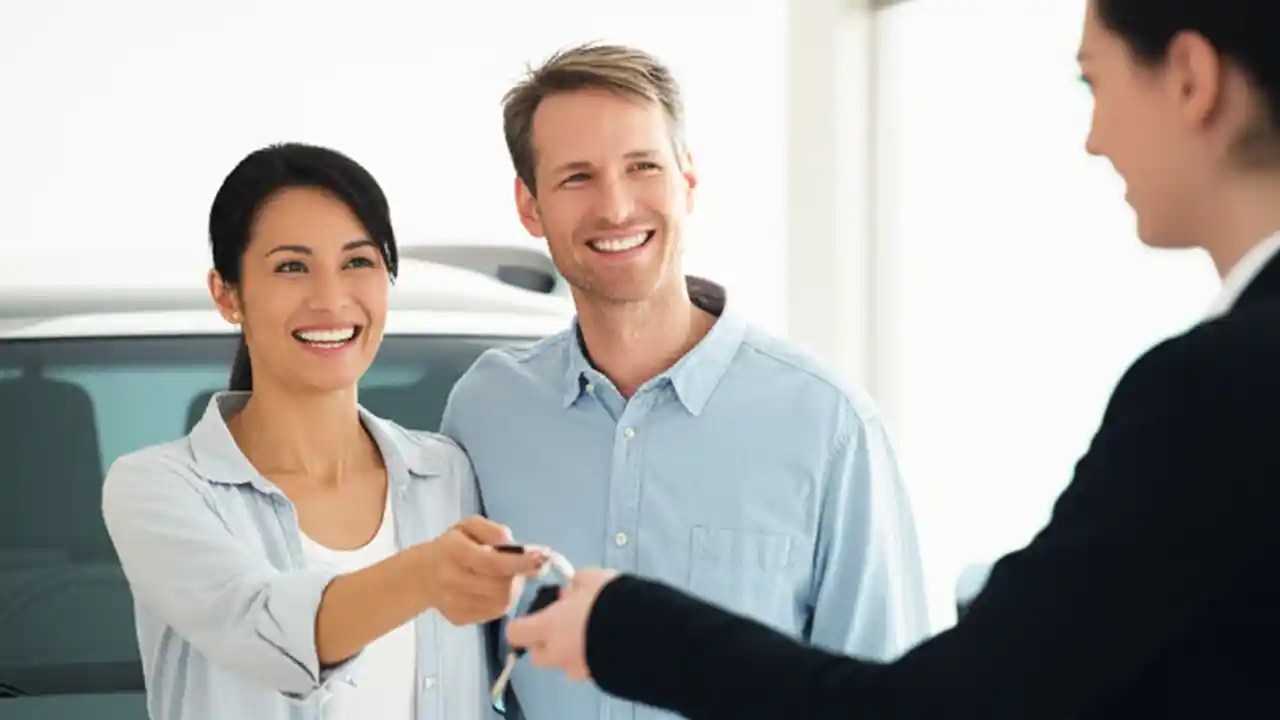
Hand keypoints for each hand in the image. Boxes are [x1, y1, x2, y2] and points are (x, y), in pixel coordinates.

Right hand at [418, 516, 546, 625]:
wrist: (422, 575)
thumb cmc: (452, 546)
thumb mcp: (469, 526)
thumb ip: (492, 530)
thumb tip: (512, 544)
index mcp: (454, 551)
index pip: (494, 562)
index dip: (521, 563)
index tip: (542, 559)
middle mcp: (451, 579)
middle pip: (500, 588)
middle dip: (518, 578)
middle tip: (520, 568)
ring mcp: (453, 603)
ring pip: (499, 604)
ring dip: (511, 591)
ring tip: (506, 578)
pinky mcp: (458, 618)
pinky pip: (492, 614)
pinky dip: (500, 602)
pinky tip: (493, 590)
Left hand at [505, 568, 618, 680]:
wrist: (643, 632)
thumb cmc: (608, 600)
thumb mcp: (590, 579)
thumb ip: (574, 585)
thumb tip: (568, 592)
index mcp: (548, 627)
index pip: (515, 633)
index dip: (523, 625)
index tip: (536, 615)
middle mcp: (558, 653)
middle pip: (538, 655)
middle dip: (547, 641)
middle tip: (565, 623)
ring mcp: (578, 669)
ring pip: (564, 662)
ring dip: (572, 648)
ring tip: (593, 629)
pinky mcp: (598, 676)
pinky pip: (586, 666)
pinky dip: (591, 654)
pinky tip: (608, 638)